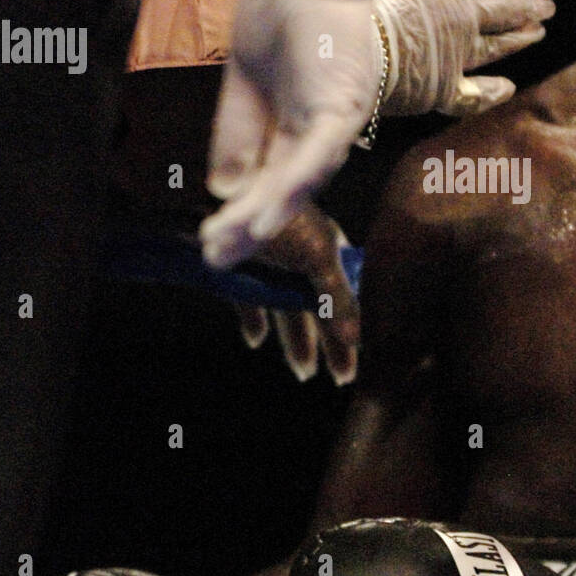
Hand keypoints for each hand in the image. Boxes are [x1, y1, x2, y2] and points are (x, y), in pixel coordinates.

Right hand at [200, 0, 377, 268]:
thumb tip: (223, 189)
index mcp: (301, 119)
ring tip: (231, 244)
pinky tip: (262, 213)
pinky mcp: (343, 100)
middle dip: (251, 224)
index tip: (211, 240)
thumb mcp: (245, 77)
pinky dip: (291, 184)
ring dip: (266, 213)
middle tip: (215, 258)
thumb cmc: (282, 3)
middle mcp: (326, 125)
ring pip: (303, 178)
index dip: (243, 209)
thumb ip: (237, 130)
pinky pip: (316, 152)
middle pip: (288, 186)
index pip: (273, 176)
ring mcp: (339, 115)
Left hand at [234, 202, 359, 384]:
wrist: (217, 196)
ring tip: (302, 372)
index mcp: (326, 246)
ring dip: (295, 341)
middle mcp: (299, 255)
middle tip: (339, 378)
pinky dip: (254, 321)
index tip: (358, 360)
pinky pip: (249, 302)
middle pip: (317, 308)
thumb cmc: (277, 218)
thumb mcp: (318, 254)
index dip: (352, 327)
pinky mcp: (236, 270)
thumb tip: (356, 336)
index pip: (345, 295)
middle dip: (328, 343)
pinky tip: (256, 340)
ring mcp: (267, 263)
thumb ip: (337, 297)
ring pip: (286, 310)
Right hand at [368, 0, 555, 115]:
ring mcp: (455, 55)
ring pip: (496, 46)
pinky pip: (474, 94)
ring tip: (539, 33)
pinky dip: (491, 92)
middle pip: (501, 10)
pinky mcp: (442, 90)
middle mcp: (459, 17)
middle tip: (549, 6)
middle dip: (526, 7)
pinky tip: (507, 87)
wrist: (348, 49)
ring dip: (518, 39)